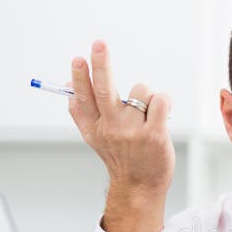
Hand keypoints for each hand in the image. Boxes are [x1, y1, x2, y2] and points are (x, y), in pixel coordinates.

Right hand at [68, 40, 173, 231]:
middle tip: (99, 44)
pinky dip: (163, 101)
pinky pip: (160, 101)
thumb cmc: (121, 157)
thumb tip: (68, 82)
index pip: (82, 98)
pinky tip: (160, 114)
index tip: (78, 59)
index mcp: (94, 127)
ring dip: (147, 96)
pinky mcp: (155, 135)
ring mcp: (133, 132)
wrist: (139, 187)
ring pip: (141, 92)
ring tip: (147, 114)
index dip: (80, 78)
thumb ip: (81, 112)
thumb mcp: (94, 137)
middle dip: (101, 66)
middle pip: (104, 91)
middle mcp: (111, 129)